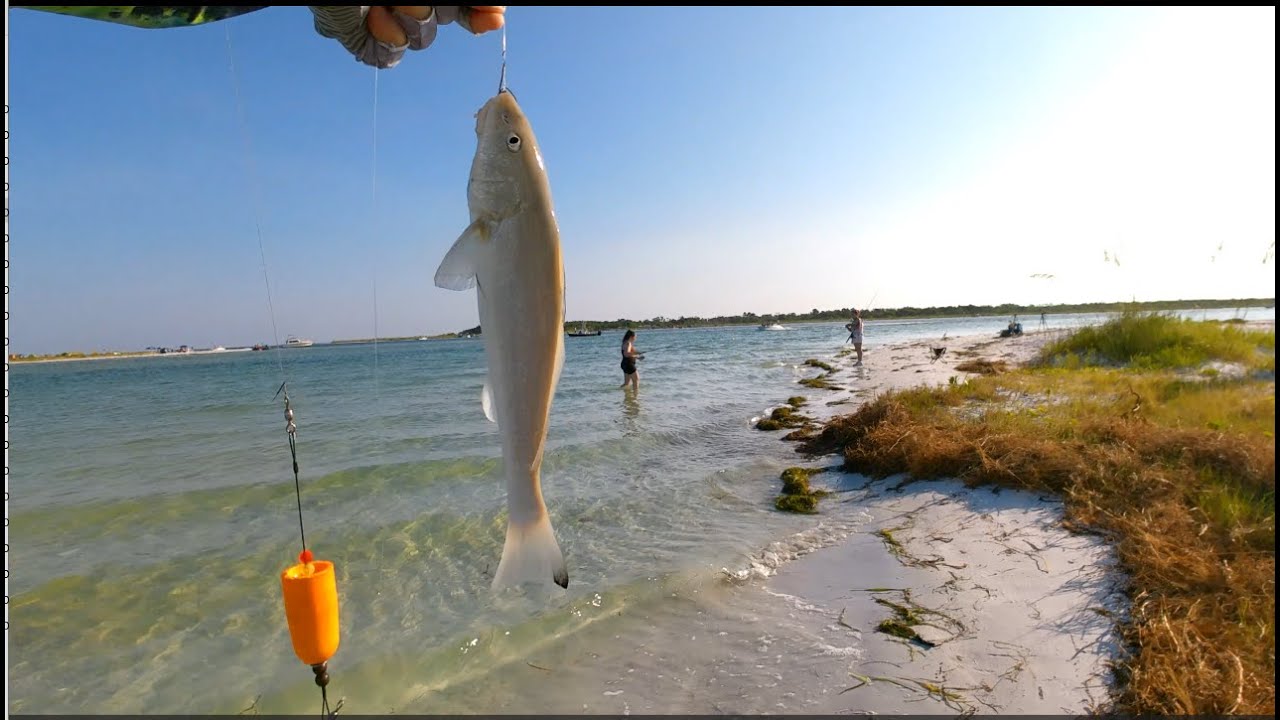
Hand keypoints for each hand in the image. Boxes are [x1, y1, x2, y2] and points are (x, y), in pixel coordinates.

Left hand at [366, 6, 504, 44]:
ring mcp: (384, 22)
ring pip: (420, 40)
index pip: (463, 10)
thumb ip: (466, 0)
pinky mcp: (361, 42)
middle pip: (446, 18)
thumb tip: (498, 18)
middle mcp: (406, 1)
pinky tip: (373, 14)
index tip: (492, 16)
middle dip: (438, 6)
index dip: (478, 14)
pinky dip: (385, 38)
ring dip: (409, 16)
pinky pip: (388, 57)